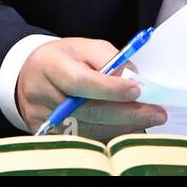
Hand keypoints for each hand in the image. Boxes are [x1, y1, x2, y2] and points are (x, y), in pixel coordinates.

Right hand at [15, 37, 166, 139]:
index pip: (80, 81)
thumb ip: (109, 59)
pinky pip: (84, 140)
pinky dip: (109, 135)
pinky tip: (127, 128)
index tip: (137, 90)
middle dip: (126, 113)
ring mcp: (42, 119)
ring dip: (122, 127)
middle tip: (155, 113)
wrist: (31, 75)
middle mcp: (41, 95)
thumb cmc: (63, 59)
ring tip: (147, 120)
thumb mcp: (84, 47)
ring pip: (88, 130)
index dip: (109, 88)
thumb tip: (132, 79)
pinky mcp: (47, 135)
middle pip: (87, 110)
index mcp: (49, 65)